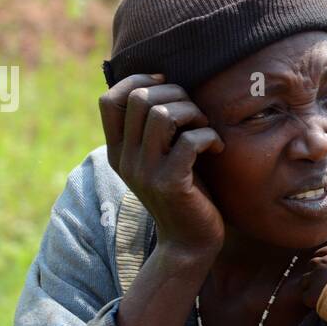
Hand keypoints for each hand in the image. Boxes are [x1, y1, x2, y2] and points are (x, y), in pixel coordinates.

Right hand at [98, 73, 225, 255]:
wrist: (188, 244)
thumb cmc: (183, 193)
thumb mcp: (159, 159)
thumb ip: (154, 130)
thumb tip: (164, 83)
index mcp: (118, 151)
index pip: (108, 99)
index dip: (138, 81)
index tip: (167, 85)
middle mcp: (125, 159)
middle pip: (141, 98)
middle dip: (176, 93)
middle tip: (195, 113)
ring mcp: (146, 172)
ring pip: (163, 114)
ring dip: (193, 111)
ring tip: (205, 128)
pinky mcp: (171, 184)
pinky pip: (190, 140)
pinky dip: (209, 136)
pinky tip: (218, 148)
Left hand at [300, 222, 326, 307]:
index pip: (320, 253)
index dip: (325, 264)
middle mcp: (322, 262)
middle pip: (311, 266)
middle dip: (317, 275)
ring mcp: (314, 277)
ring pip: (305, 281)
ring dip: (313, 288)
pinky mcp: (310, 294)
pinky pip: (305, 297)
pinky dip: (312, 302)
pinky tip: (325, 304)